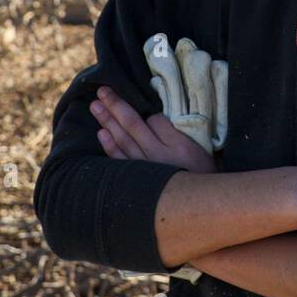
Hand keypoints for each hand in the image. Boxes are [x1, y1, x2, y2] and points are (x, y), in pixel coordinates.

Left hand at [91, 86, 217, 173]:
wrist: (196, 205)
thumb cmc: (201, 174)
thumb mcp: (197, 150)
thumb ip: (176, 133)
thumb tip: (154, 119)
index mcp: (175, 145)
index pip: (154, 120)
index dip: (144, 109)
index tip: (134, 101)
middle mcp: (156, 155)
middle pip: (132, 125)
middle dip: (116, 106)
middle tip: (101, 91)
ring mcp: (144, 167)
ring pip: (122, 140)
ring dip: (107, 121)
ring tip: (95, 106)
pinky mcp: (137, 178)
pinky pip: (120, 160)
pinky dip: (109, 146)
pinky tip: (101, 133)